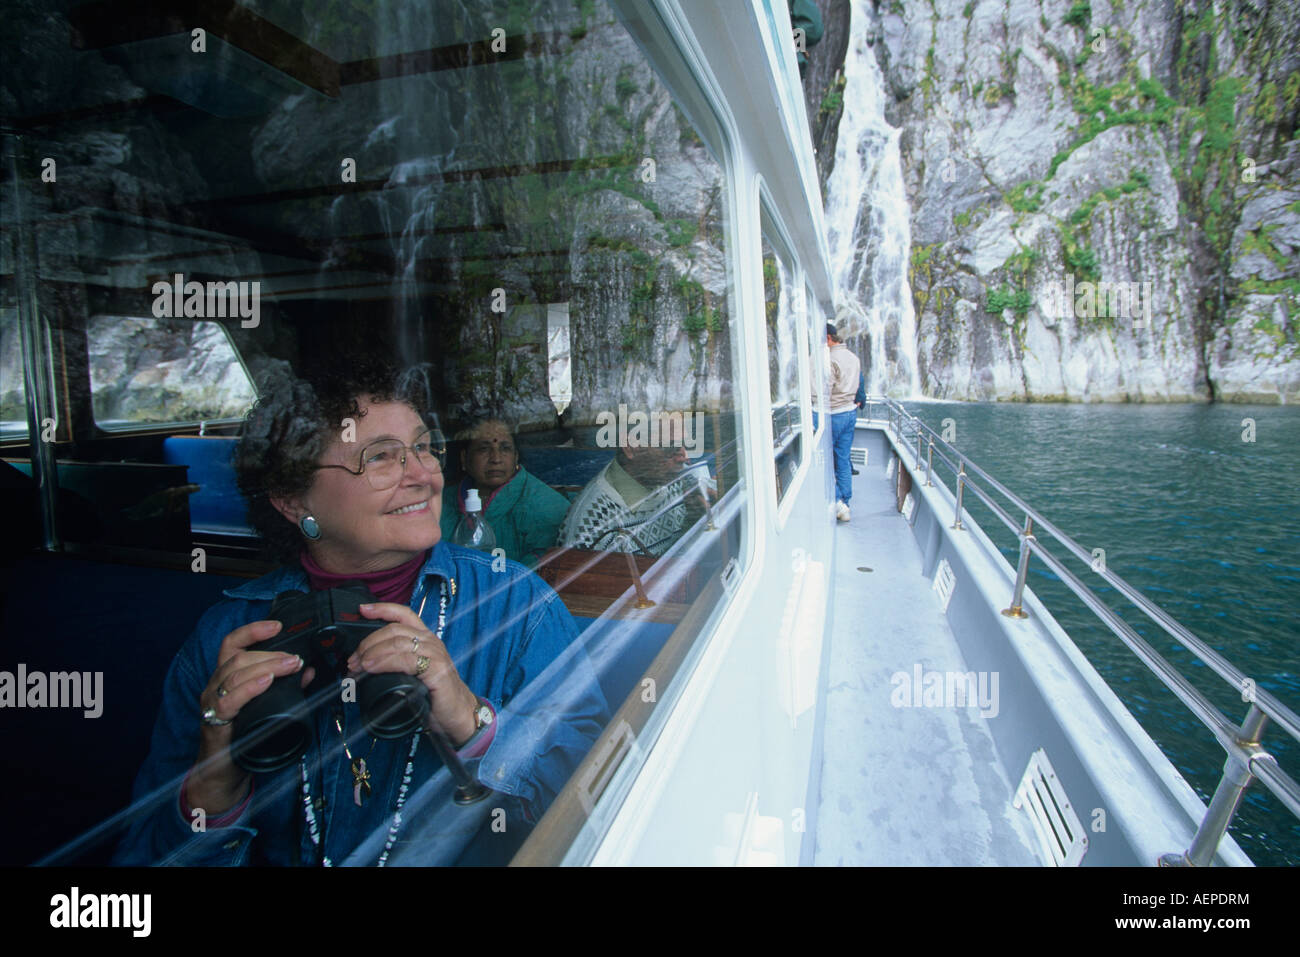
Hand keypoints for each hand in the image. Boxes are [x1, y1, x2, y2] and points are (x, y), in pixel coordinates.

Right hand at [190, 619, 306, 813]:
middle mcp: (215, 686)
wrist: (223, 771)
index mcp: (226, 677)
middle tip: (296, 659)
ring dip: (267, 666)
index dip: (253, 631)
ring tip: (291, 666)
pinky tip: (267, 682)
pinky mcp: (214, 721)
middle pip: (239, 658)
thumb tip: (309, 670)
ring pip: (235, 674)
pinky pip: (230, 700)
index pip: (233, 644)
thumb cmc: (243, 735)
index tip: (277, 625)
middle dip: (271, 654)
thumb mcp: (266, 705)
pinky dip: (250, 688)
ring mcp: (212, 703)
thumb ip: (286, 686)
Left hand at [350, 602, 478, 746]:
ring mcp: (435, 654)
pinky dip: (385, 663)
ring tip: (359, 666)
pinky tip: (374, 669)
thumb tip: (364, 664)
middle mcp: (430, 642)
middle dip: (368, 643)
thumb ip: (396, 663)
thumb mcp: (414, 673)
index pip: (404, 614)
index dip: (383, 609)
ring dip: (372, 653)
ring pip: (397, 642)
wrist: (457, 715)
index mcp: (424, 639)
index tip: (363, 610)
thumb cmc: (434, 696)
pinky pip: (406, 660)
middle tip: (354, 660)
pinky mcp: (437, 669)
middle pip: (394, 629)